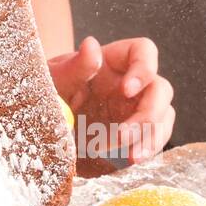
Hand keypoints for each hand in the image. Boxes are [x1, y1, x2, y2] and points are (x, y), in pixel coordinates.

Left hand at [46, 36, 174, 164]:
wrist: (42, 123)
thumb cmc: (47, 92)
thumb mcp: (54, 80)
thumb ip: (74, 67)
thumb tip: (91, 44)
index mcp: (112, 61)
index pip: (143, 51)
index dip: (144, 68)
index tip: (126, 91)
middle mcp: (130, 82)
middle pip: (160, 89)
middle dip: (148, 114)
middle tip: (122, 136)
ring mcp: (135, 108)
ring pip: (163, 117)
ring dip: (151, 137)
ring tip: (131, 156)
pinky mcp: (134, 132)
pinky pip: (153, 138)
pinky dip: (146, 149)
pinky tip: (129, 161)